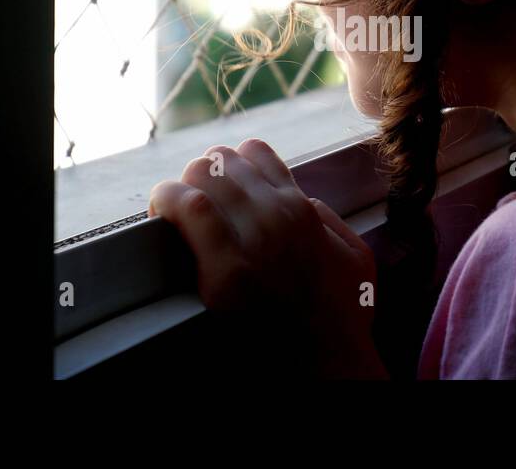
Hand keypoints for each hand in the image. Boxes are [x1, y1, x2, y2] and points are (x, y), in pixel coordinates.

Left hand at [149, 139, 383, 374]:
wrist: (332, 361)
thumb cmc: (344, 314)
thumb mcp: (354, 254)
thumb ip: (326, 219)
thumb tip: (299, 199)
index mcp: (301, 209)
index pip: (254, 153)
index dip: (231, 165)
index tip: (220, 188)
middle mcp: (276, 216)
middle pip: (220, 161)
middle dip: (200, 176)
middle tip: (193, 204)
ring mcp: (251, 241)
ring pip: (200, 174)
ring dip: (181, 187)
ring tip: (173, 211)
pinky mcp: (225, 272)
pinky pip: (190, 209)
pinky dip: (168, 203)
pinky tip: (162, 217)